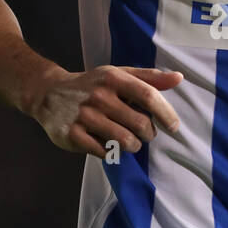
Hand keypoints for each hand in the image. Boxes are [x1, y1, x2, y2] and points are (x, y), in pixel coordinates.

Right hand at [28, 64, 182, 156]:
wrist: (49, 93)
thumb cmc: (93, 85)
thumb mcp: (118, 74)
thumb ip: (149, 78)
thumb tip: (179, 78)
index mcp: (113, 78)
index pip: (148, 96)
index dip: (166, 113)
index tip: (173, 126)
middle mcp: (99, 96)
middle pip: (139, 124)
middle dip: (148, 134)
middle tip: (145, 134)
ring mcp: (84, 116)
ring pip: (124, 141)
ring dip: (133, 146)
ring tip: (130, 142)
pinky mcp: (72, 135)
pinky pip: (105, 152)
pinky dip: (112, 152)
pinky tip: (109, 145)